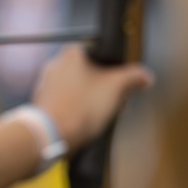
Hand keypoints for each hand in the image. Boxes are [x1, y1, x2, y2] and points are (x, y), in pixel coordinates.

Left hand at [32, 46, 153, 151]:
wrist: (51, 134)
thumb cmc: (82, 105)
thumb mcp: (117, 88)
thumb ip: (133, 78)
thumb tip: (146, 76)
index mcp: (71, 54)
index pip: (99, 52)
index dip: (114, 67)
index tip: (122, 83)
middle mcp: (54, 65)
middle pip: (89, 73)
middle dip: (104, 89)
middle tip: (115, 103)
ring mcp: (46, 85)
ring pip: (78, 90)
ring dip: (92, 102)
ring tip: (101, 117)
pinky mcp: (42, 105)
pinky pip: (66, 104)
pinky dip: (77, 112)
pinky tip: (85, 124)